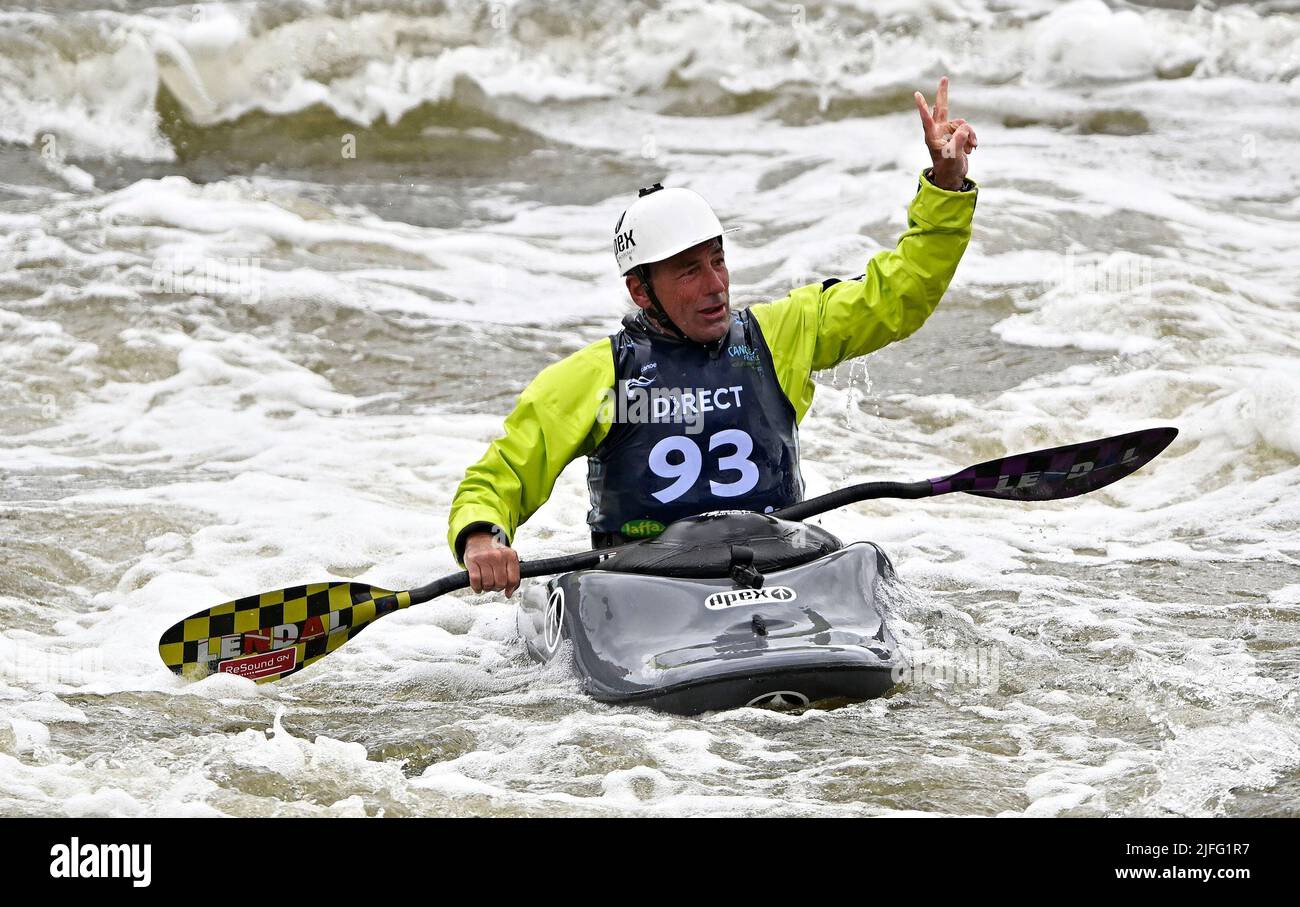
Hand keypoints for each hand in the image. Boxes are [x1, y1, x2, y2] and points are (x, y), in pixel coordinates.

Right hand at [464, 531, 519, 595]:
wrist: (479, 539)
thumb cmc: (494, 552)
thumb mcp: (508, 559)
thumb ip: (513, 575)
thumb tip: (509, 593)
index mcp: (510, 555)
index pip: (513, 579)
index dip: (510, 588)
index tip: (507, 591)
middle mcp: (498, 555)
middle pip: (500, 583)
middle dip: (497, 588)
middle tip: (494, 584)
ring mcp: (485, 557)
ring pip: (488, 583)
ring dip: (486, 588)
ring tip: (486, 583)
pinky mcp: (472, 560)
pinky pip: (476, 580)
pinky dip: (477, 587)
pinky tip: (478, 586)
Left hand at [913, 75, 977, 189]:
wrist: (952, 176)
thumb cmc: (948, 168)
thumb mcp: (953, 156)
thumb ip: (958, 141)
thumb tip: (965, 127)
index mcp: (932, 136)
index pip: (926, 118)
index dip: (922, 107)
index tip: (917, 94)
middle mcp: (939, 131)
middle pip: (942, 108)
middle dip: (944, 93)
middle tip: (944, 78)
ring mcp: (948, 131)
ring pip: (963, 124)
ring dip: (970, 134)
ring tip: (971, 148)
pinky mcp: (957, 134)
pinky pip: (968, 130)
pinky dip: (972, 138)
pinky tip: (972, 149)